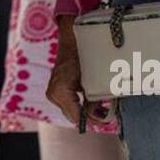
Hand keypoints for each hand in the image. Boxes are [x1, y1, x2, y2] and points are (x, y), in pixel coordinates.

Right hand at [46, 14, 112, 128]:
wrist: (72, 39)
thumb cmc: (83, 55)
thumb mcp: (92, 79)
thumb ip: (95, 100)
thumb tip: (101, 116)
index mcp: (61, 92)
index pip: (77, 117)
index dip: (93, 120)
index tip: (106, 120)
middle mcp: (53, 94)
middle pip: (73, 116)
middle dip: (89, 116)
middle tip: (106, 115)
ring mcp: (52, 93)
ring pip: (71, 110)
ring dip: (84, 110)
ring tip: (100, 107)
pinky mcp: (55, 90)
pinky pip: (69, 103)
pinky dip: (79, 103)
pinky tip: (90, 100)